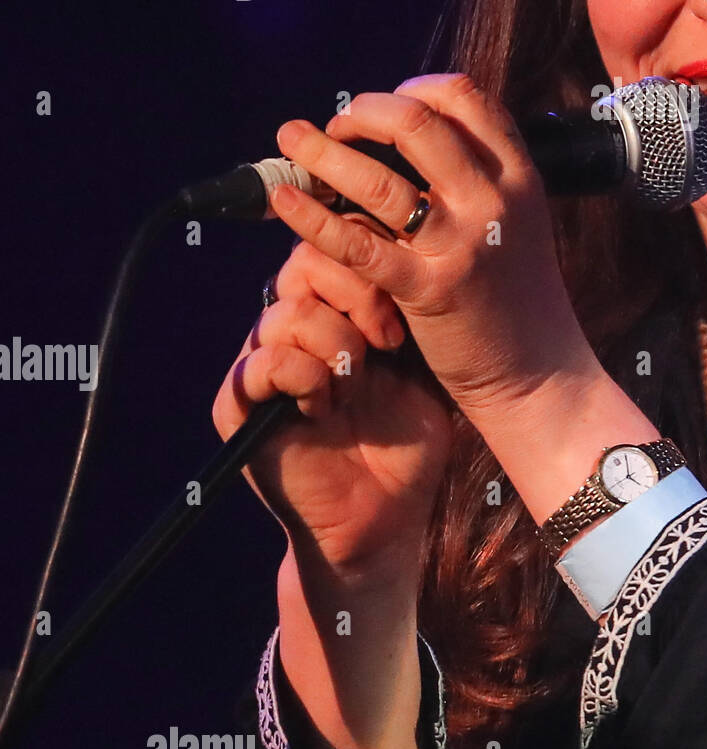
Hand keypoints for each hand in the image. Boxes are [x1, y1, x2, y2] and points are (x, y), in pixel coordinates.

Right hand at [212, 231, 452, 575]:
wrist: (388, 510)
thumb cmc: (410, 431)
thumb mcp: (423, 356)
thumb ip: (411, 301)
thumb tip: (424, 240)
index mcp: (334, 304)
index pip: (334, 238)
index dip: (374, 256)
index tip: (414, 294)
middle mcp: (293, 323)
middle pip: (305, 260)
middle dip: (358, 292)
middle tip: (390, 339)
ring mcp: (263, 361)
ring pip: (291, 313)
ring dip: (338, 346)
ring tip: (359, 383)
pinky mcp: (240, 405)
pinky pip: (264, 364)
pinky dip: (306, 379)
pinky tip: (328, 406)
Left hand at [265, 73, 604, 417]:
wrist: (539, 371)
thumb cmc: (520, 295)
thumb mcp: (518, 220)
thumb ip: (478, 178)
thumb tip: (414, 136)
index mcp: (518, 175)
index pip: (464, 97)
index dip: (412, 88)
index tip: (382, 107)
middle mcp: (493, 199)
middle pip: (416, 121)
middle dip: (362, 112)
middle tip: (336, 124)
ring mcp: (460, 243)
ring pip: (378, 180)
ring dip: (323, 152)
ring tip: (291, 143)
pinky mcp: (427, 288)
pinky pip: (357, 243)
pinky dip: (311, 216)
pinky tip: (283, 201)